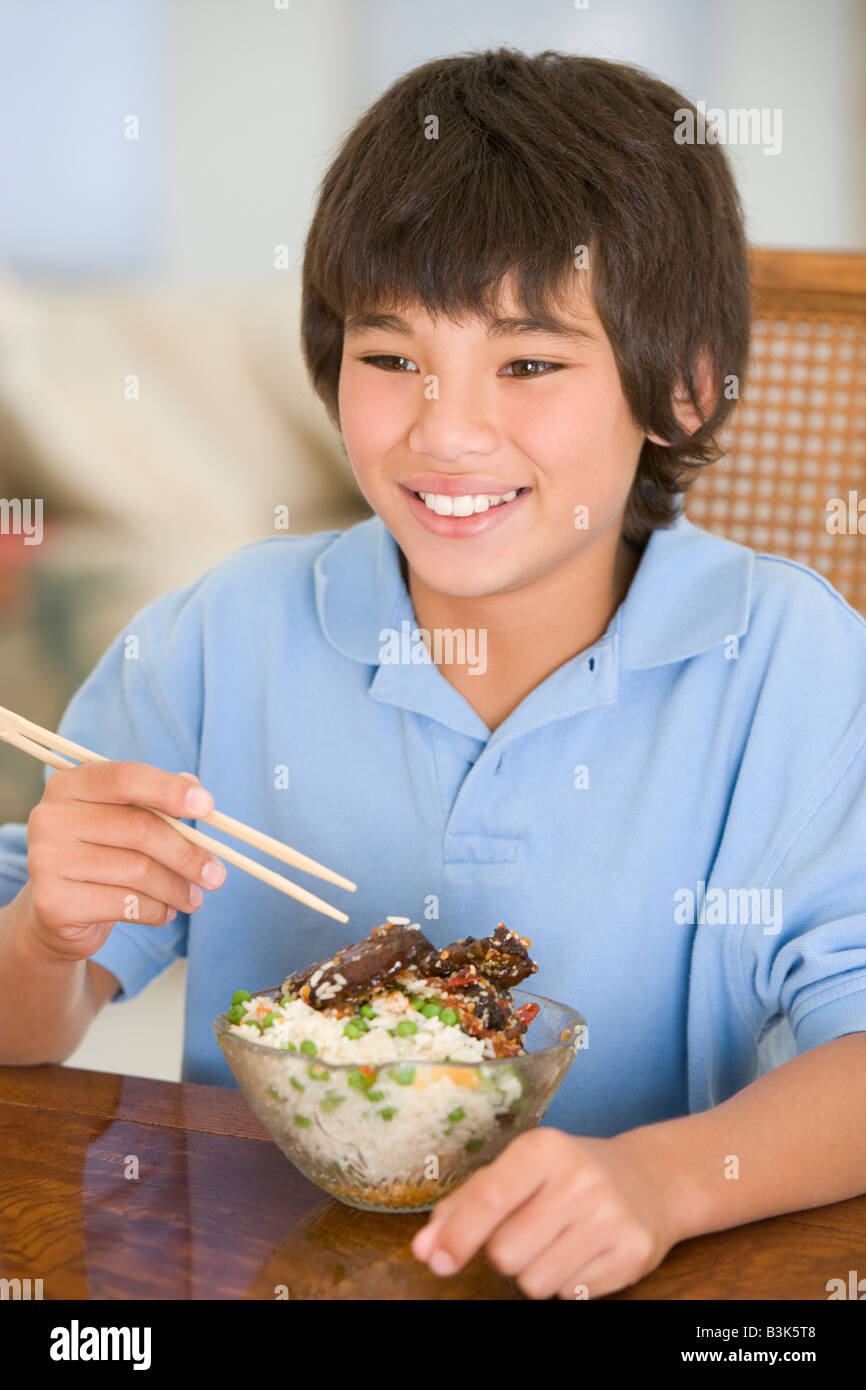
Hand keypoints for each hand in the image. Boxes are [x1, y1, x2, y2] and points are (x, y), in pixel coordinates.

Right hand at [24, 761, 225, 962]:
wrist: (57, 915)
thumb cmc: (101, 857)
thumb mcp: (125, 822)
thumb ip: (157, 802)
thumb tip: (196, 787)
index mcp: (69, 785)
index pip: (125, 778)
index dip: (169, 790)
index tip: (208, 807)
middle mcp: (50, 818)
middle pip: (140, 828)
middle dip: (187, 855)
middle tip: (216, 876)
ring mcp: (46, 861)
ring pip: (138, 871)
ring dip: (177, 888)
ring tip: (192, 899)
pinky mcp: (54, 903)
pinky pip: (127, 904)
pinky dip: (157, 911)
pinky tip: (164, 912)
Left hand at [411, 1126, 681, 1298]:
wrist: (649, 1180)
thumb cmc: (566, 1175)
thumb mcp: (518, 1170)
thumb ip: (465, 1205)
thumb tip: (424, 1249)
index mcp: (545, 1148)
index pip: (490, 1198)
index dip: (458, 1235)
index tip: (437, 1261)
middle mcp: (580, 1178)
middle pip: (507, 1252)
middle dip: (506, 1252)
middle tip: (530, 1229)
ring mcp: (610, 1217)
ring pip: (536, 1283)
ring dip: (536, 1271)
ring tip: (558, 1240)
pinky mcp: (632, 1253)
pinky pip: (572, 1295)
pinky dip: (569, 1282)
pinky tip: (584, 1251)